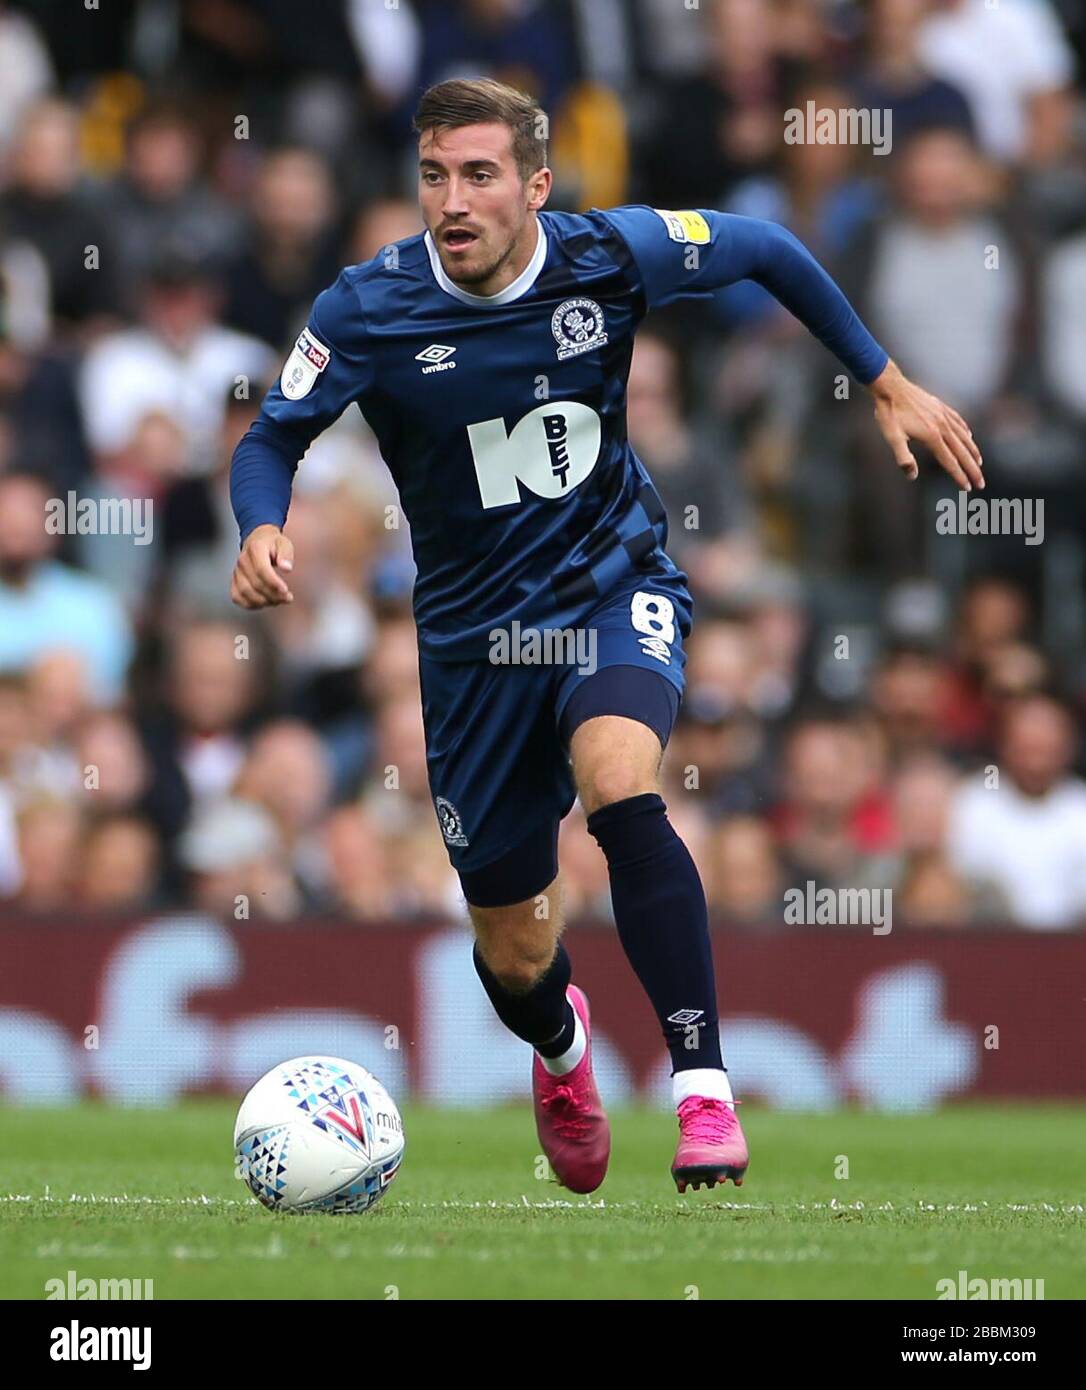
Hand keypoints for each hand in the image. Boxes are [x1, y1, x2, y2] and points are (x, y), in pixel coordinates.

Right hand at [230, 524, 294, 607]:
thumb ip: (286, 554)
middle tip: (288, 598)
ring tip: (279, 600)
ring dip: (264, 601)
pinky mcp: (234, 582)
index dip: (273, 583)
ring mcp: (236, 572)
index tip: (285, 590)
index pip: (261, 569)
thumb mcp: (284, 543)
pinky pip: (238, 597)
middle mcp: (243, 560)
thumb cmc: (272, 544)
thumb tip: (287, 567)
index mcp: (255, 548)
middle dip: (273, 595)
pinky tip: (265, 602)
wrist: (258, 541)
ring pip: (245, 592)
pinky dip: (251, 604)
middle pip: (255, 583)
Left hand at [868, 360, 983, 490]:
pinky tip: (970, 436)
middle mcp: (942, 426)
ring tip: (979, 463)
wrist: (890, 387)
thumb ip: (903, 457)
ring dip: (973, 452)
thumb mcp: (892, 437)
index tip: (967, 489)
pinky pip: (958, 421)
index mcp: (932, 437)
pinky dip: (966, 431)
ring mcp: (943, 415)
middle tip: (981, 483)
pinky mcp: (941, 407)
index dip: (959, 477)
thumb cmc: (889, 413)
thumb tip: (912, 476)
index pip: (949, 462)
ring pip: (964, 437)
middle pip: (961, 452)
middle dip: (972, 470)